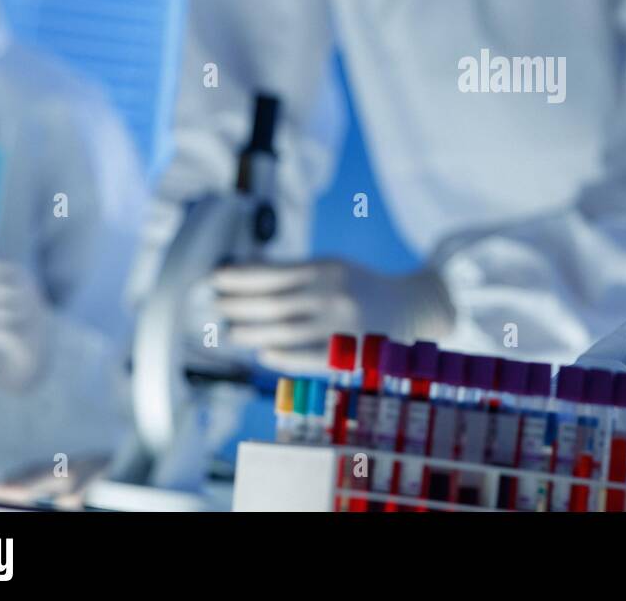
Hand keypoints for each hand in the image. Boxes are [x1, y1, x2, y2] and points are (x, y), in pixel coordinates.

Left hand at [209, 259, 454, 371]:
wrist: (410, 307)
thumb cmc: (358, 286)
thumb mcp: (330, 266)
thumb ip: (291, 271)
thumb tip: (242, 273)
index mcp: (326, 269)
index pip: (271, 275)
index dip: (239, 278)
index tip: (215, 279)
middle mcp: (332, 296)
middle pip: (272, 305)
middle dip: (238, 307)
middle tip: (216, 307)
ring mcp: (340, 326)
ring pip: (283, 333)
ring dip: (251, 333)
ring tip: (231, 331)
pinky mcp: (346, 353)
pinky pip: (305, 358)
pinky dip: (280, 356)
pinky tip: (263, 352)